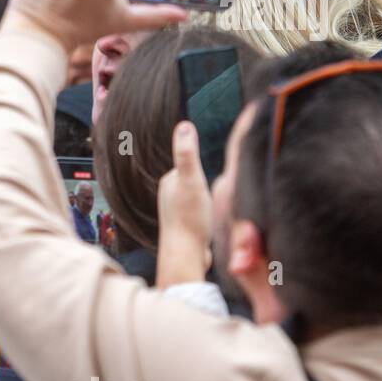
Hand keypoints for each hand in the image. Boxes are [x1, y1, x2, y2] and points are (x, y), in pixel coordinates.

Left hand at [155, 121, 212, 286]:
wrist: (186, 255)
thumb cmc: (189, 218)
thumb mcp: (191, 179)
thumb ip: (187, 154)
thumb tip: (183, 124)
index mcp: (168, 182)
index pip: (192, 166)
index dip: (205, 173)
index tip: (209, 183)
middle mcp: (168, 197)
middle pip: (198, 183)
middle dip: (209, 188)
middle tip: (213, 200)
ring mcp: (176, 214)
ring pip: (200, 200)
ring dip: (210, 204)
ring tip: (212, 213)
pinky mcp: (186, 230)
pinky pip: (202, 217)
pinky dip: (209, 219)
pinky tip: (211, 226)